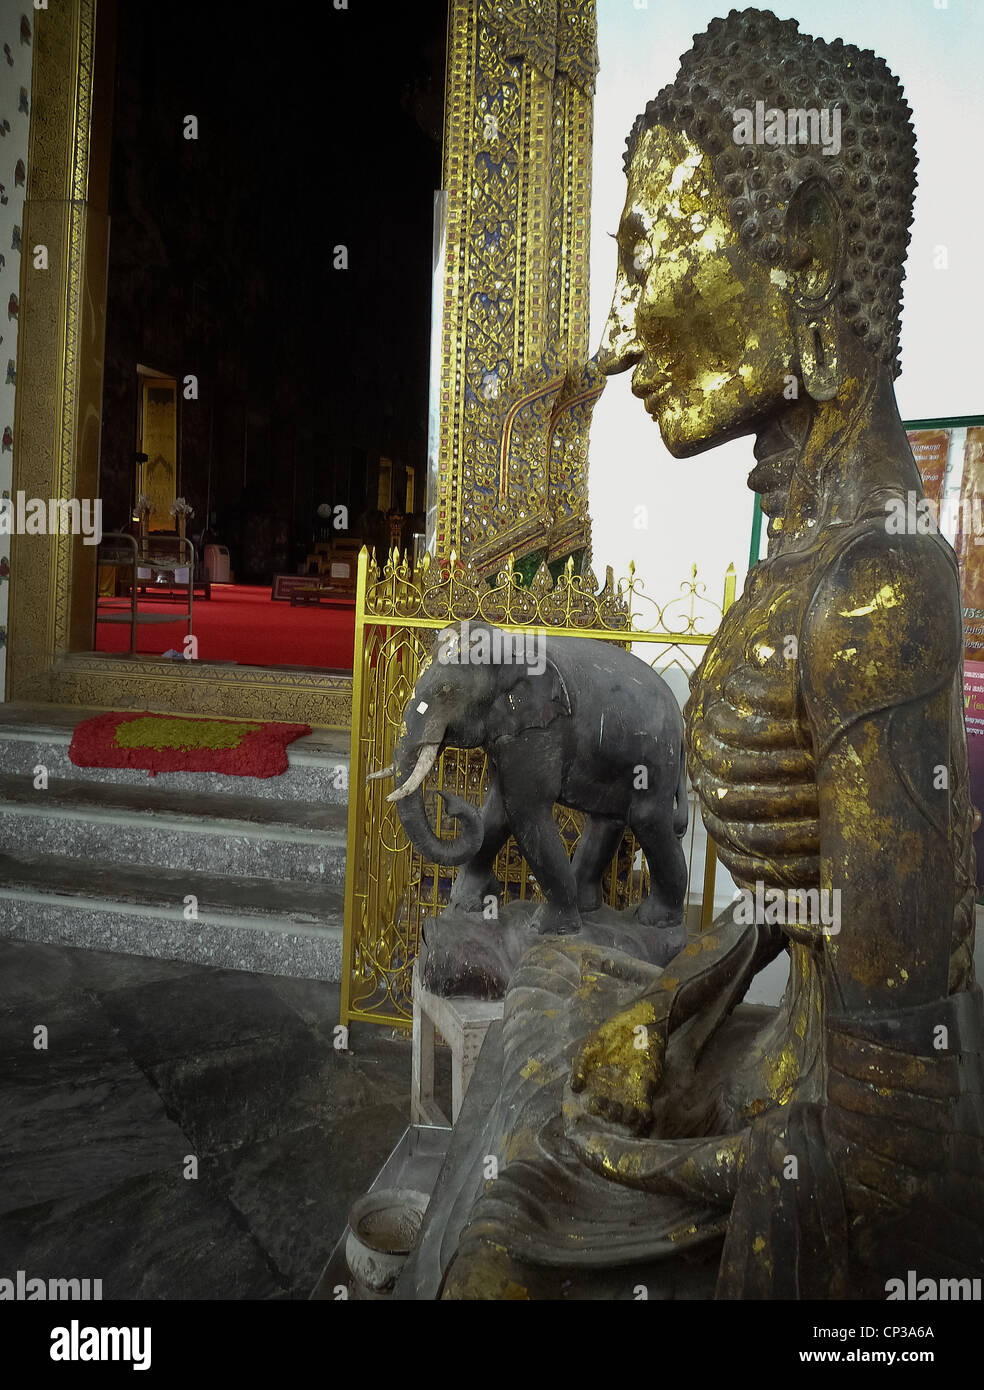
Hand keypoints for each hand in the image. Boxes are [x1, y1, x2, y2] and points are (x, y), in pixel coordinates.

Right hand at [569, 998, 667, 1134]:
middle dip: (609, 1114)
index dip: (593, 1108)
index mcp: (597, 1083)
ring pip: (627, 1115)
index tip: (591, 1104)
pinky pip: (645, 1109)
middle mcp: (613, 1091)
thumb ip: (580, 1065)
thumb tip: (575, 1088)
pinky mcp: (647, 1088)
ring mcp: (630, 1091)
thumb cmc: (612, 1033)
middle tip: (608, 1107)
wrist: (640, 1022)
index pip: (593, 1102)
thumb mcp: (590, 1046)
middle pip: (610, 1112)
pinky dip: (643, 1117)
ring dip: (626, 1120)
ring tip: (623, 1112)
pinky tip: (641, 1116)